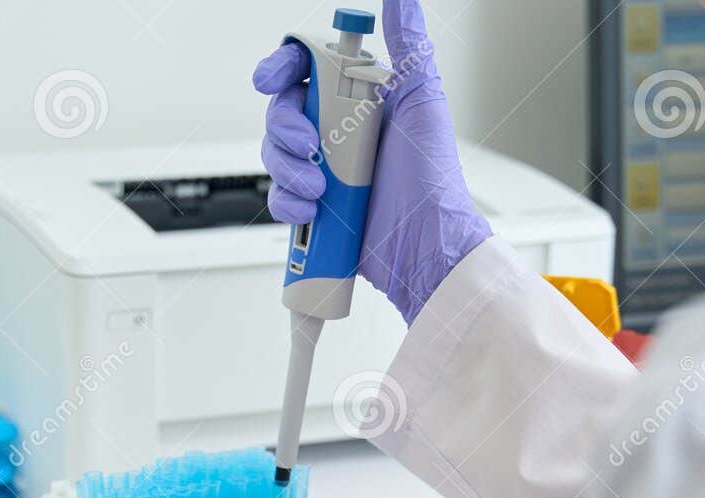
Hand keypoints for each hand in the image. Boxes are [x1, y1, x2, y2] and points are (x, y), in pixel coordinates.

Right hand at [252, 0, 492, 324]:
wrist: (426, 245)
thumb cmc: (432, 178)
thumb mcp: (422, 101)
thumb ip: (407, 45)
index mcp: (358, 97)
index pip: (306, 67)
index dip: (280, 68)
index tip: (271, 80)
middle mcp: (337, 129)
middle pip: (282, 109)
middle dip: (285, 128)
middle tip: (310, 147)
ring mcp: (323, 168)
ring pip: (274, 153)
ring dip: (287, 169)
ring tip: (318, 187)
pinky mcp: (314, 206)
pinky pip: (280, 196)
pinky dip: (288, 202)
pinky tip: (311, 209)